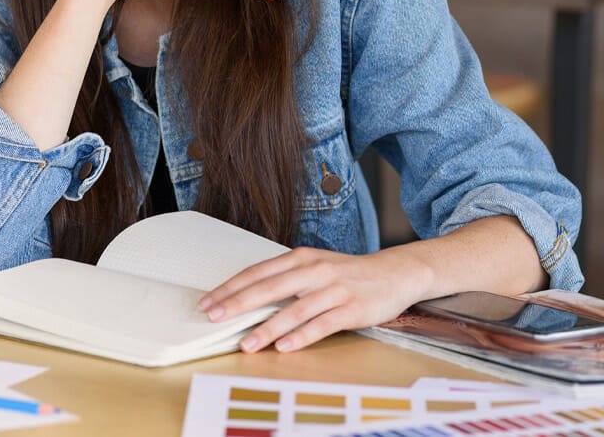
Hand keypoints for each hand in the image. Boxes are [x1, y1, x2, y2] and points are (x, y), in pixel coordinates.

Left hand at [198, 247, 434, 351]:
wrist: (395, 272)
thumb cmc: (348, 274)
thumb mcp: (315, 268)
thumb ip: (286, 280)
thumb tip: (248, 299)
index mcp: (302, 258)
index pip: (258, 272)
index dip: (231, 287)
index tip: (208, 302)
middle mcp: (315, 270)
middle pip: (270, 287)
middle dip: (239, 303)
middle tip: (215, 318)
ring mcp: (334, 289)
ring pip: (295, 309)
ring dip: (268, 327)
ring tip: (247, 343)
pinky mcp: (351, 308)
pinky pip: (322, 324)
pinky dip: (302, 336)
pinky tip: (285, 347)